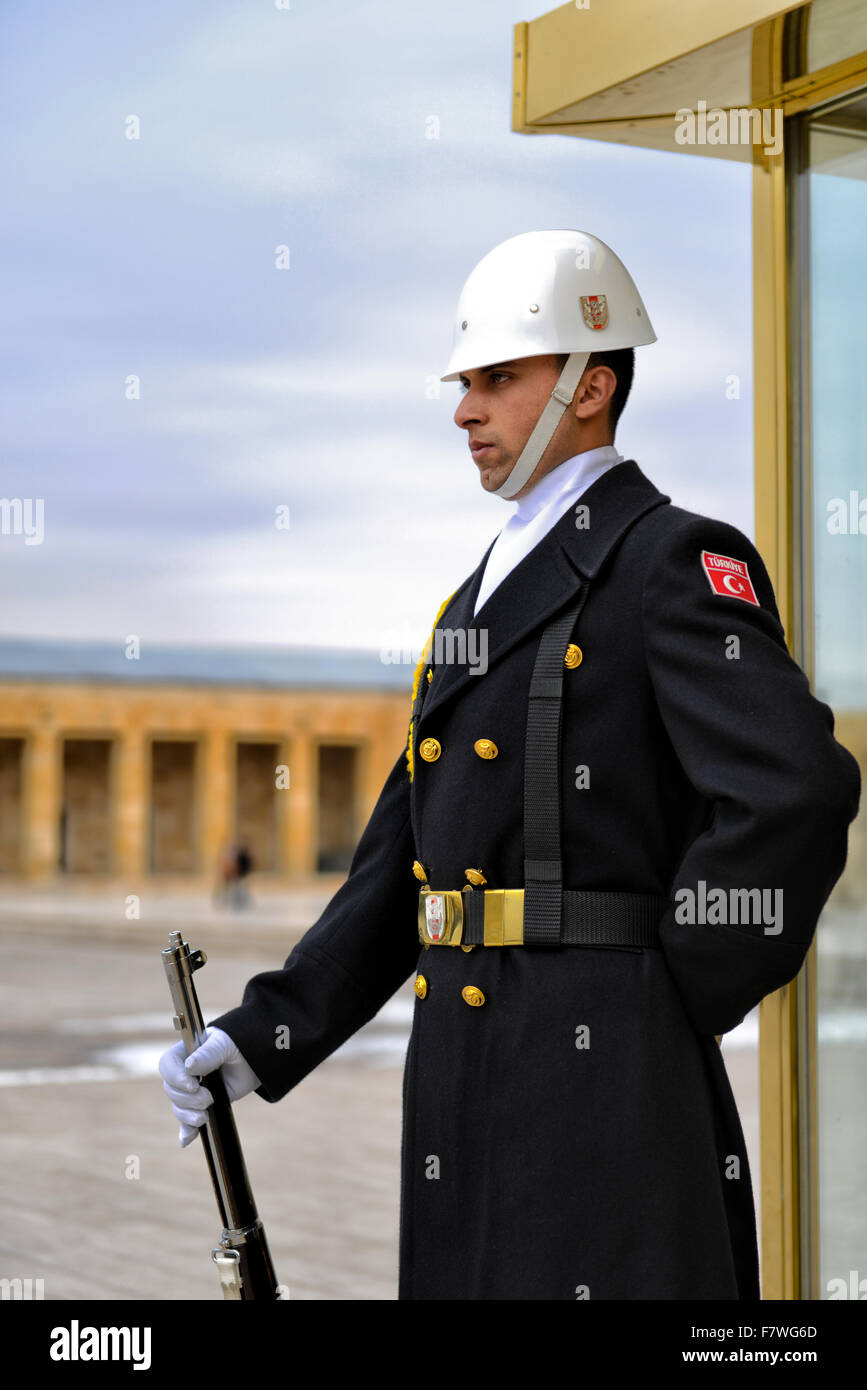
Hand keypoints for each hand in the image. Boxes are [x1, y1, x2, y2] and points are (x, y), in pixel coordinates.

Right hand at [159, 1025, 260, 1147]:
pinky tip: (187, 1140)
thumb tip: (189, 1067)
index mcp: (186, 1051)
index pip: (167, 1065)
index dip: (176, 1077)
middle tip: (209, 1099)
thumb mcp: (226, 1044)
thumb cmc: (239, 1044)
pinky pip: (188, 1120)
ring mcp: (192, 1090)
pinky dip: (187, 1130)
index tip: (193, 1085)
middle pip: (171, 1089)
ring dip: (188, 1115)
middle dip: (188, 1099)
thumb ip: (209, 1053)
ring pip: (178, 1106)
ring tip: (205, 1116)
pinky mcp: (201, 1105)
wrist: (257, 1060)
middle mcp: (184, 1071)